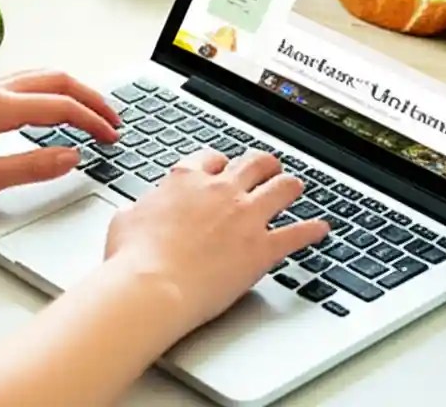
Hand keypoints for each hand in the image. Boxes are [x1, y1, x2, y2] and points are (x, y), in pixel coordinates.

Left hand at [0, 69, 120, 210]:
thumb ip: (31, 167)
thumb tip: (72, 157)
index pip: (61, 107)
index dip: (93, 121)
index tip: (112, 137)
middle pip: (56, 80)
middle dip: (91, 97)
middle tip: (113, 120)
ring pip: (39, 76)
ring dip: (70, 90)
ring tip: (90, 112)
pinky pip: (22, 82)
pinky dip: (48, 91)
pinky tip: (49, 109)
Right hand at [104, 149, 329, 332]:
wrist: (151, 286)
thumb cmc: (132, 259)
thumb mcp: (125, 219)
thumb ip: (140, 209)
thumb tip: (137, 212)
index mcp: (186, 180)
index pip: (212, 159)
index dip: (220, 164)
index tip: (222, 170)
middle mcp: (220, 191)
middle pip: (254, 163)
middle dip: (263, 165)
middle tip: (267, 170)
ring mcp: (245, 217)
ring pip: (283, 187)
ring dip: (291, 187)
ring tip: (295, 189)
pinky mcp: (262, 248)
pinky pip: (298, 233)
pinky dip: (312, 231)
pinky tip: (320, 230)